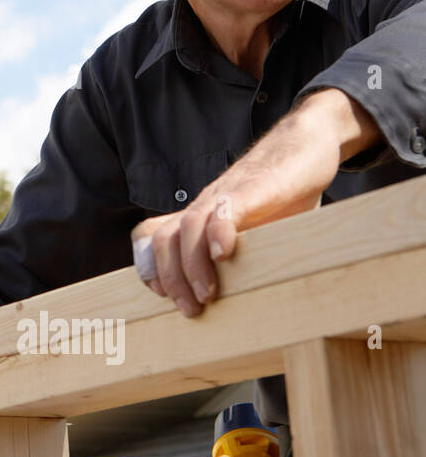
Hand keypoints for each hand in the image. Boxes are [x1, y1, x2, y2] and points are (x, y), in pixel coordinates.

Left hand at [129, 89, 374, 316]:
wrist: (306, 145)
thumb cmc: (281, 193)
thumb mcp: (254, 229)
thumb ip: (241, 254)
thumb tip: (246, 298)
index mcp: (201, 216)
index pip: (153, 236)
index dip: (150, 267)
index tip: (162, 296)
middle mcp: (205, 205)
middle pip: (165, 239)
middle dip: (171, 278)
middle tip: (190, 310)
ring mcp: (225, 195)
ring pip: (189, 228)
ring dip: (192, 265)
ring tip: (206, 295)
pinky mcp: (252, 188)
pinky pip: (225, 209)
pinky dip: (219, 232)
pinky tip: (225, 254)